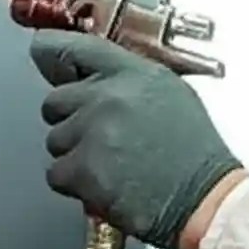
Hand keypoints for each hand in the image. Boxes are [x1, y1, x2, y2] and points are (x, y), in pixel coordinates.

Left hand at [29, 29, 241, 248]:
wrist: (206, 200)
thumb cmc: (196, 154)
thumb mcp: (171, 94)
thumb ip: (129, 81)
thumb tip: (94, 81)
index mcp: (134, 74)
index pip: (76, 48)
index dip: (52, 50)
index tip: (42, 49)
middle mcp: (109, 96)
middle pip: (55, 100)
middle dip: (70, 120)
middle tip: (100, 139)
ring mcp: (93, 132)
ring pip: (55, 139)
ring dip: (74, 155)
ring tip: (111, 165)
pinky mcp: (83, 169)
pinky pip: (56, 173)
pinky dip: (74, 184)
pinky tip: (104, 184)